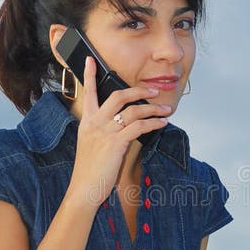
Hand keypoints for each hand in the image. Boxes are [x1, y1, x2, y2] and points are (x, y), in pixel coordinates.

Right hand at [67, 57, 170, 209]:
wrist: (83, 189)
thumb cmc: (90, 170)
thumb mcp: (92, 146)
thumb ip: (104, 132)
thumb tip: (124, 125)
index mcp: (86, 122)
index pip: (88, 93)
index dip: (90, 75)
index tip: (91, 60)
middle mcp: (94, 123)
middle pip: (117, 96)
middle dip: (137, 90)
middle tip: (152, 91)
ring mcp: (104, 132)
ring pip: (133, 111)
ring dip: (153, 108)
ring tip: (166, 109)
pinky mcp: (115, 143)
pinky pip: (139, 127)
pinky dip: (153, 123)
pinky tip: (162, 123)